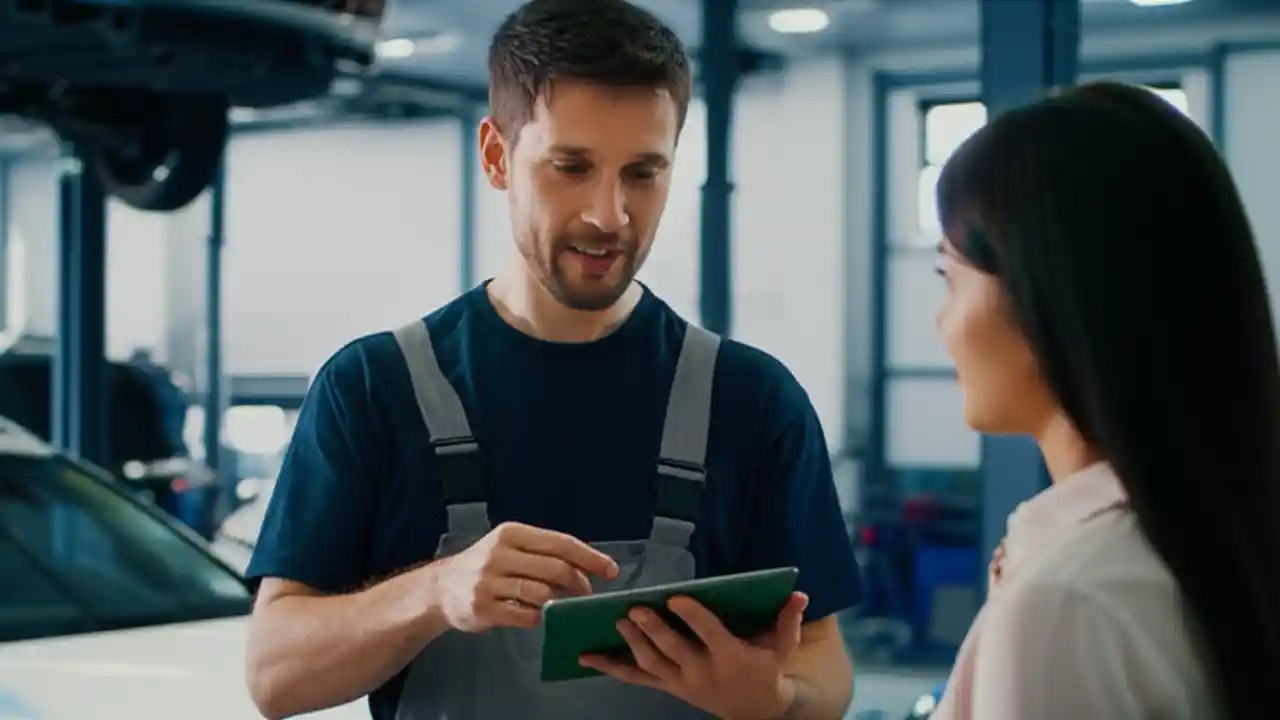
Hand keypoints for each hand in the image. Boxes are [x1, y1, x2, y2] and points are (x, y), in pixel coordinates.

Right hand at [434, 521, 618, 632]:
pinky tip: (543, 616)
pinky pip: (525, 615)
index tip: (611, 570)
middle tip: (586, 595)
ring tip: (565, 605)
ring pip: (542, 593)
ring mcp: (489, 582)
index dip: (590, 557)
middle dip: (579, 583)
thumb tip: (588, 567)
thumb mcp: (511, 547)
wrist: (442, 588)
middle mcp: (499, 554)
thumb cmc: (488, 566)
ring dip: (561, 602)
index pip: (560, 542)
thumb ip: (543, 554)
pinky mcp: (483, 608)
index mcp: (511, 533)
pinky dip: (541, 617)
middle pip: (555, 568)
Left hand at [580, 591, 809, 719]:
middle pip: (673, 650)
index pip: (709, 634)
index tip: (677, 596)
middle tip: (635, 609)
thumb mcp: (783, 647)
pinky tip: (585, 655)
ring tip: (617, 623)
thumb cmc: (767, 667)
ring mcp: (681, 681)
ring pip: (651, 664)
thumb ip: (789, 621)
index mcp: (729, 656)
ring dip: (632, 644)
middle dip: (653, 630)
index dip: (693, 616)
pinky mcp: (667, 686)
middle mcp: (702, 671)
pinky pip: (634, 678)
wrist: (754, 708)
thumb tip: (800, 594)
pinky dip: (609, 667)